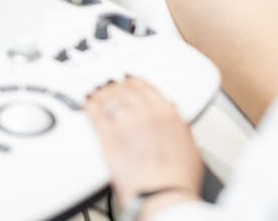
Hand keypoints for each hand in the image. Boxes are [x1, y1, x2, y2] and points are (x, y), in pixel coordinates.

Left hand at [85, 77, 203, 209]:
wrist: (163, 195)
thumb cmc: (178, 179)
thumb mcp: (189, 147)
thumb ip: (179, 129)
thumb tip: (176, 125)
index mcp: (166, 113)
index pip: (146, 87)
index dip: (135, 82)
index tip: (129, 81)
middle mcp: (145, 113)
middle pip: (125, 89)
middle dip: (117, 86)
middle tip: (111, 85)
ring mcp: (124, 123)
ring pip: (109, 97)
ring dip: (103, 93)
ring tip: (97, 93)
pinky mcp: (107, 137)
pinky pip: (95, 114)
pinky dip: (90, 107)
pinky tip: (87, 105)